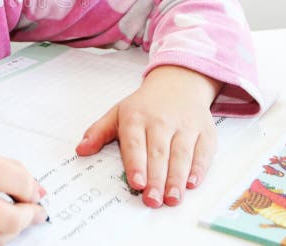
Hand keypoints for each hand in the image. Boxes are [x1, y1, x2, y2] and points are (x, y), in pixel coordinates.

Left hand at [75, 65, 221, 207]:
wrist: (177, 84)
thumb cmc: (145, 106)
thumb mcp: (117, 113)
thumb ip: (99, 132)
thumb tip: (80, 149)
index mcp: (136, 117)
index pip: (135, 143)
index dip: (136, 164)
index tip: (136, 183)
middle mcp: (161, 121)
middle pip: (159, 153)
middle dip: (156, 179)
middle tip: (153, 200)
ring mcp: (185, 125)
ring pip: (181, 154)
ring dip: (177, 179)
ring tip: (172, 199)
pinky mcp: (204, 131)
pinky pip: (202, 151)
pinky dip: (199, 168)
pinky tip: (191, 183)